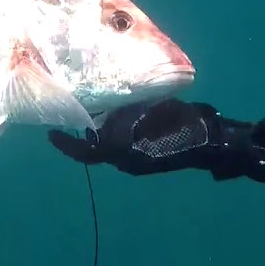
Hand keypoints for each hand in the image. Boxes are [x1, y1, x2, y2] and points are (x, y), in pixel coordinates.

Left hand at [47, 98, 264, 185]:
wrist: (213, 141)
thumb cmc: (183, 124)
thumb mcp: (150, 110)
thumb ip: (125, 112)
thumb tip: (103, 110)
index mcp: (124, 153)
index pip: (86, 152)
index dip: (67, 144)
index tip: (50, 133)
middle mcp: (126, 161)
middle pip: (95, 147)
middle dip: (84, 130)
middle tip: (72, 107)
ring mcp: (138, 161)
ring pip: (109, 144)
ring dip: (100, 128)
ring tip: (92, 103)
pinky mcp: (148, 156)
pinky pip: (124, 143)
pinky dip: (117, 129)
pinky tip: (119, 110)